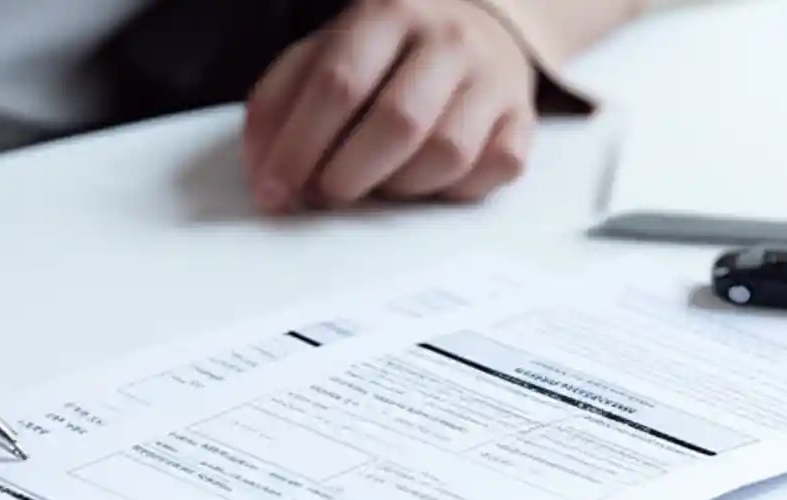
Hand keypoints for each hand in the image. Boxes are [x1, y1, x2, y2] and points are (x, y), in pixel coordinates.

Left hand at [243, 0, 537, 211]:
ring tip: (377, 181)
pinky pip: (490, 172)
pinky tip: (428, 179)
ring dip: (399, 187)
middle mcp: (448, 39)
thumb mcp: (322, 55)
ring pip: (445, 156)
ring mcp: (493, 79)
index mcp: (388, 11)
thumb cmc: (384, 54)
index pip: (338, 84)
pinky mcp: (523, 120)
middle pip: (397, 122)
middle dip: (349, 175)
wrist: (475, 28)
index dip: (299, 148)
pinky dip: (452, 191)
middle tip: (327, 194)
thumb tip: (263, 171)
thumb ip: (280, 103)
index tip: (274, 191)